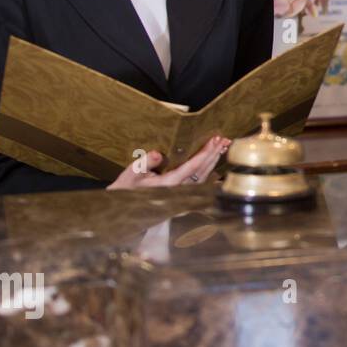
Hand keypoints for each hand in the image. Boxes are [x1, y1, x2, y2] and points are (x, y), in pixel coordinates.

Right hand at [108, 135, 230, 189]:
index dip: (204, 154)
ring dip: (213, 160)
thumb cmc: (127, 188)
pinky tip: (214, 160)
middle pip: (202, 170)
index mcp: (168, 184)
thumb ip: (145, 162)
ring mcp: (182, 192)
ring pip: (204, 175)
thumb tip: (158, 154)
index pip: (192, 167)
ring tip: (222, 145)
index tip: (213, 141)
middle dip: (213, 154)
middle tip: (223, 139)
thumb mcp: (131, 173)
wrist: (124, 208)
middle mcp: (179, 190)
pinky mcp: (182, 193)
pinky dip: (208, 168)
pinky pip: (200, 180)